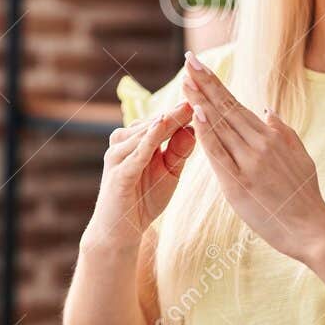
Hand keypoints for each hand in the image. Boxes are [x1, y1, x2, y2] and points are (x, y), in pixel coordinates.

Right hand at [83, 101, 195, 250]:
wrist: (120, 232)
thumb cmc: (144, 200)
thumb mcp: (170, 173)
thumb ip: (179, 151)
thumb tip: (194, 127)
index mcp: (138, 141)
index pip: (163, 120)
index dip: (184, 108)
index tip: (206, 94)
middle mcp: (124, 143)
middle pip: (155, 122)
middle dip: (177, 110)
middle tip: (199, 92)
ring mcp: (118, 157)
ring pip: (145, 133)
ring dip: (165, 120)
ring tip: (185, 106)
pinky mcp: (117, 173)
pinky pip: (135, 153)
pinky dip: (148, 140)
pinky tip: (161, 128)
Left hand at [179, 51, 324, 261]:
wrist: (313, 230)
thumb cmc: (306, 197)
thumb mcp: (300, 157)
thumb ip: (283, 132)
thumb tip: (266, 110)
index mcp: (271, 137)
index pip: (236, 105)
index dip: (216, 85)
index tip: (201, 68)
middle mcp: (260, 144)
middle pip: (226, 109)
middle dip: (205, 83)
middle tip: (189, 61)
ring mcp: (250, 162)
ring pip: (220, 126)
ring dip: (200, 101)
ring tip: (185, 80)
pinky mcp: (240, 184)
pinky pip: (219, 154)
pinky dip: (206, 133)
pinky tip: (196, 115)